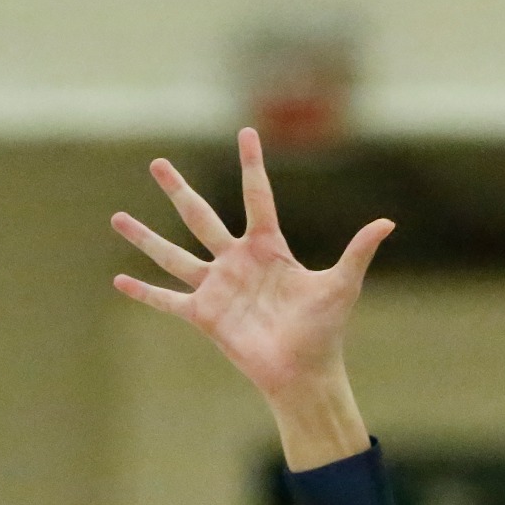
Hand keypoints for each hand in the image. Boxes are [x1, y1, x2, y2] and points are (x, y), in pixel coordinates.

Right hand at [112, 129, 392, 467]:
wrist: (304, 373)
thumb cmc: (325, 331)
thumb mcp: (342, 285)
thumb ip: (358, 250)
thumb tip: (388, 222)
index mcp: (268, 248)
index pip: (256, 197)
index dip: (251, 165)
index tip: (245, 131)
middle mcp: (237, 262)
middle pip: (201, 217)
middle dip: (178, 190)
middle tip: (156, 163)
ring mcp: (217, 288)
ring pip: (174, 254)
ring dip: (146, 237)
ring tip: (116, 217)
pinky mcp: (205, 316)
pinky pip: (168, 300)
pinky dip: (144, 292)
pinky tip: (119, 280)